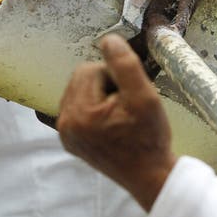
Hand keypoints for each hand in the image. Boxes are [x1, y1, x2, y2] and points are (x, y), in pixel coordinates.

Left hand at [57, 33, 175, 210]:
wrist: (151, 177)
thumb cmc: (149, 139)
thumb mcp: (145, 97)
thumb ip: (125, 65)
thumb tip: (108, 40)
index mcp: (78, 114)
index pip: (90, 69)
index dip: (114, 76)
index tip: (129, 96)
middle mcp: (65, 124)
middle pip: (81, 78)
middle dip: (105, 84)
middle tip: (126, 105)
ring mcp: (66, 134)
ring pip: (80, 90)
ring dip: (100, 94)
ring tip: (120, 115)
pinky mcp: (70, 139)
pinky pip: (78, 106)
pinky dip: (94, 107)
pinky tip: (111, 121)